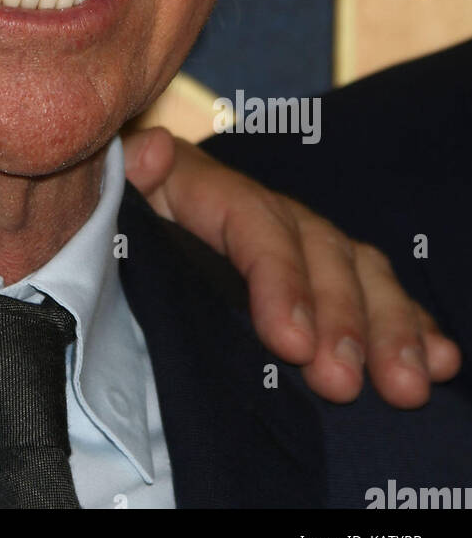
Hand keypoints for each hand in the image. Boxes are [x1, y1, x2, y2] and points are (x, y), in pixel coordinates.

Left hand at [123, 125, 461, 407]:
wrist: (102, 229)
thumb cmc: (104, 223)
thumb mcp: (107, 201)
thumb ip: (128, 181)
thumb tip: (150, 153)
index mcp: (202, 186)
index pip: (254, 224)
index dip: (279, 280)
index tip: (289, 342)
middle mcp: (259, 207)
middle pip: (316, 250)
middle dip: (339, 320)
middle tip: (342, 382)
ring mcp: (292, 239)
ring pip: (355, 270)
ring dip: (386, 327)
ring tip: (404, 384)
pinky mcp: (312, 277)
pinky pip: (371, 291)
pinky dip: (407, 324)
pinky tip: (436, 359)